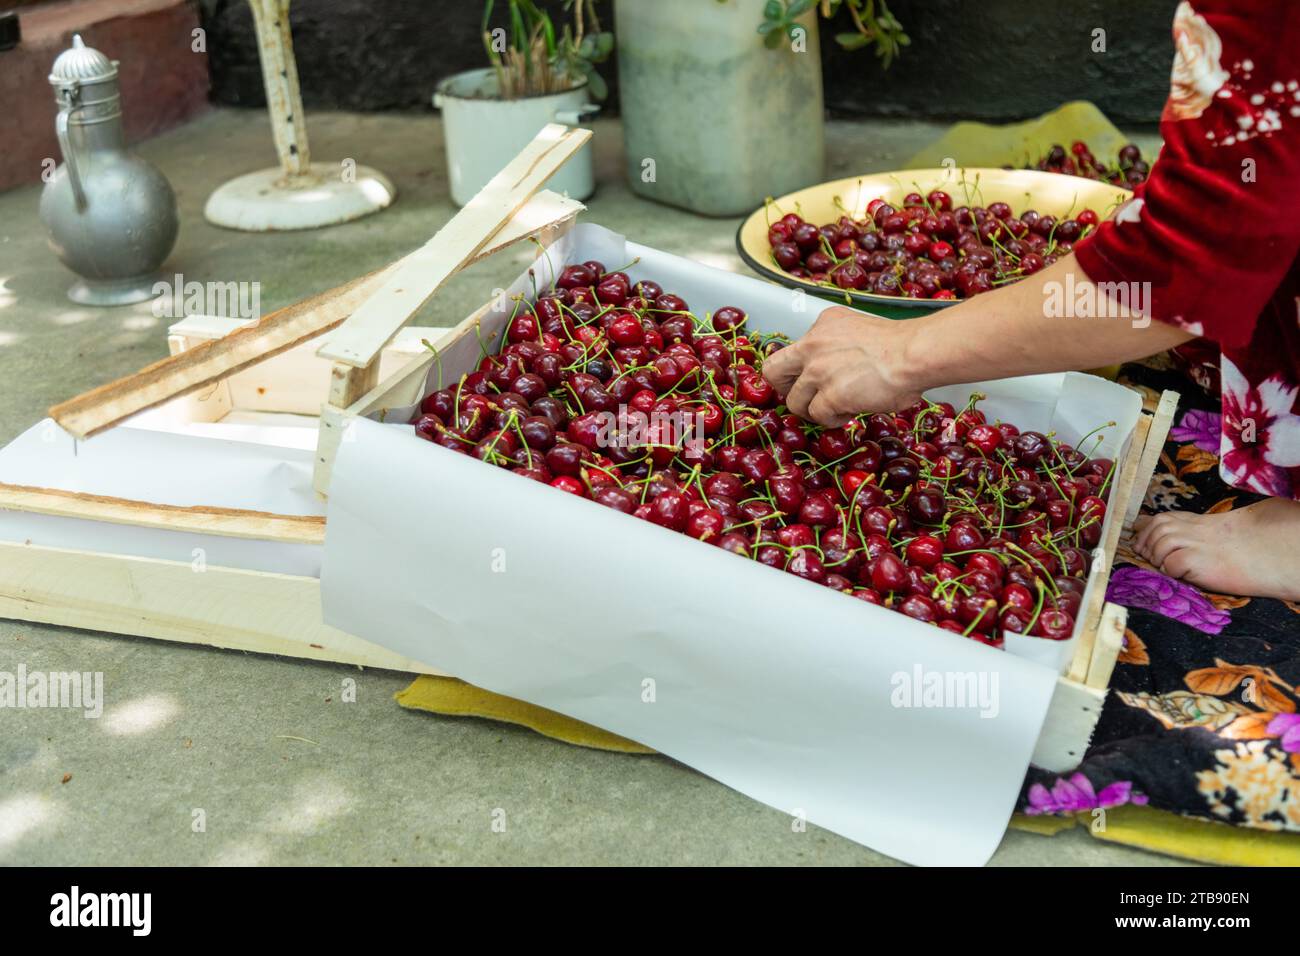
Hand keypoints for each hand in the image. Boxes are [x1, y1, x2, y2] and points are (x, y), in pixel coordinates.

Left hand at [762, 307, 925, 426]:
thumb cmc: (901, 346)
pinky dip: (832, 420)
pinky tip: (850, 413)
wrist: (915, 354)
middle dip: (787, 390)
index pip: (791, 350)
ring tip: (838, 408)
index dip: (795, 370)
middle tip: (808, 399)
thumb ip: (839, 344)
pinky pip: (818, 416)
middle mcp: (813, 344)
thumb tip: (836, 367)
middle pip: (774, 373)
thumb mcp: (860, 329)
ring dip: (814, 410)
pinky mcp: (829, 395)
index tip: (806, 380)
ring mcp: (818, 371)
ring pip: (795, 402)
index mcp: (823, 325)